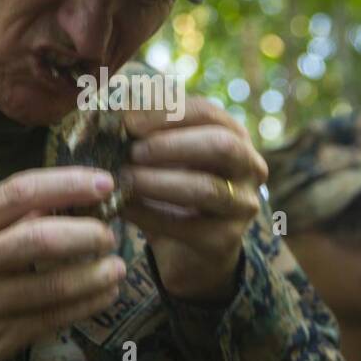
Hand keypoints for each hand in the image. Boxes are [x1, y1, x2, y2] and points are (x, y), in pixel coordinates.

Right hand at [0, 167, 124, 360]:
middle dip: (89, 234)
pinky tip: (104, 295)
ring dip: (97, 274)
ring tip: (118, 267)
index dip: (67, 184)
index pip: (19, 192)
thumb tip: (62, 202)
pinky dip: (87, 304)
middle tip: (110, 234)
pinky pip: (53, 319)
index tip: (102, 183)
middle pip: (42, 238)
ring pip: (55, 285)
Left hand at [120, 99, 266, 304]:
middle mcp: (250, 167)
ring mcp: (242, 205)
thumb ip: (147, 133)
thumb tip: (110, 113)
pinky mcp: (224, 240)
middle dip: (171, 145)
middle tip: (132, 151)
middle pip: (221, 145)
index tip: (129, 122)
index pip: (206, 113)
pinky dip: (148, 214)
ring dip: (158, 181)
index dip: (167, 114)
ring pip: (204, 188)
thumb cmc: (175, 187)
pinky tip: (121, 207)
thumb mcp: (167, 155)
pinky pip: (184, 225)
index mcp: (236, 135)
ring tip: (124, 178)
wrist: (190, 248)